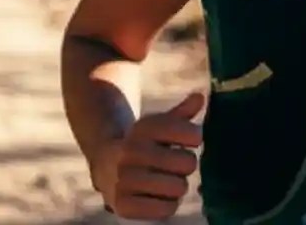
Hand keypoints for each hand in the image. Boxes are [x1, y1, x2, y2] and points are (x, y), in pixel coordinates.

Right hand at [96, 92, 205, 220]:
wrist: (106, 166)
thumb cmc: (145, 144)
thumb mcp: (160, 126)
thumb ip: (181, 114)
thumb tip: (199, 97)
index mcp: (142, 129)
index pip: (190, 133)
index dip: (195, 137)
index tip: (190, 139)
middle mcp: (130, 151)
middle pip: (188, 163)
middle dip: (186, 164)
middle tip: (173, 164)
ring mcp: (123, 179)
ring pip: (178, 187)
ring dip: (177, 186)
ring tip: (164, 181)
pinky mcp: (122, 204)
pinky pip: (166, 209)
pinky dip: (167, 205)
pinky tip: (156, 197)